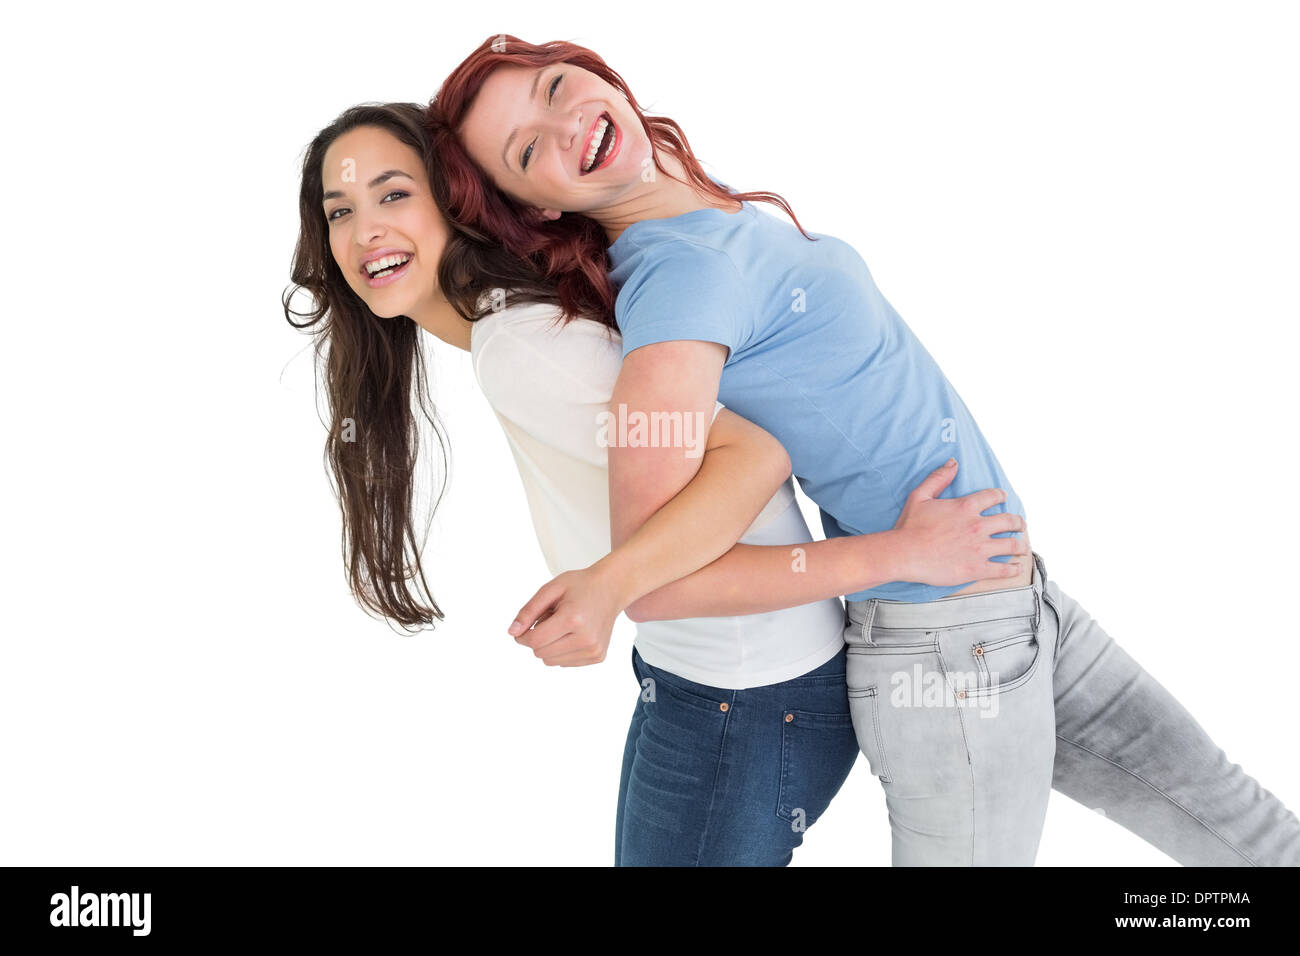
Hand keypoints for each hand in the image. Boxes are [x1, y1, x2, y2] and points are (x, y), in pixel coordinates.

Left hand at [505, 563, 624, 666]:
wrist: (611, 589)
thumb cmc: (580, 586)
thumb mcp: (551, 589)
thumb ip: (528, 611)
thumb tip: (512, 632)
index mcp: (573, 619)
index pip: (535, 641)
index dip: (522, 636)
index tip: (524, 627)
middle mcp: (586, 638)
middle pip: (541, 653)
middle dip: (538, 638)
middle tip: (550, 620)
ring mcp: (594, 650)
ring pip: (550, 661)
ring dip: (550, 646)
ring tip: (563, 626)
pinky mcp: (597, 657)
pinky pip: (564, 663)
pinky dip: (562, 650)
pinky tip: (573, 634)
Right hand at [889, 458, 1028, 585]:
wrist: (904, 554)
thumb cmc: (909, 526)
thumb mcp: (920, 496)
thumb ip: (938, 478)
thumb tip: (953, 463)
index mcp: (966, 507)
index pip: (993, 497)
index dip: (1001, 496)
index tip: (1004, 499)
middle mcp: (977, 526)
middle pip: (1010, 521)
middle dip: (1018, 522)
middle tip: (1019, 525)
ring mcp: (980, 548)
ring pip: (1012, 545)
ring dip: (1020, 545)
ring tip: (1022, 546)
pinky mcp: (977, 568)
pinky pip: (1003, 570)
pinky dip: (1013, 569)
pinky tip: (1015, 567)